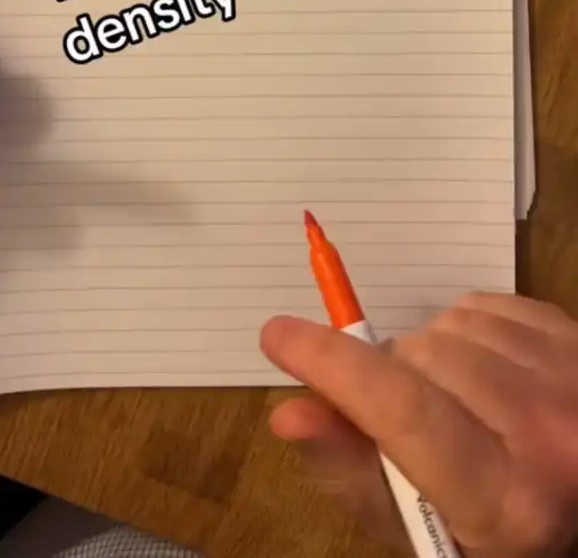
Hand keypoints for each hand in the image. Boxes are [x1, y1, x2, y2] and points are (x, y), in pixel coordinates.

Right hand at [261, 293, 577, 557]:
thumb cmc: (486, 521)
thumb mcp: (418, 522)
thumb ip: (351, 468)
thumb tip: (287, 413)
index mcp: (506, 501)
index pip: (404, 413)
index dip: (335, 367)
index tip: (277, 335)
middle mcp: (551, 434)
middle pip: (420, 357)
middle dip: (389, 373)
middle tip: (399, 411)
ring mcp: (571, 377)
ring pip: (450, 322)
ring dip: (428, 350)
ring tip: (447, 395)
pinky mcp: (575, 335)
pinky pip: (485, 302)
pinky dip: (464, 328)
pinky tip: (479, 371)